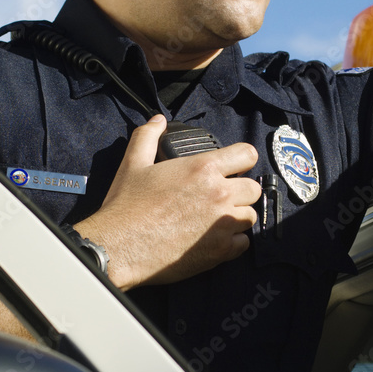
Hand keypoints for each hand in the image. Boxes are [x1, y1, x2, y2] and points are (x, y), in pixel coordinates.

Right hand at [75, 115, 260, 288]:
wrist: (119, 246)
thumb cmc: (126, 206)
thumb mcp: (133, 163)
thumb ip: (148, 136)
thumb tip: (158, 121)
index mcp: (203, 168)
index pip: (247, 154)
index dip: (242, 160)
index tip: (234, 168)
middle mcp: (219, 194)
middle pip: (253, 189)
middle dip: (241, 192)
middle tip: (222, 198)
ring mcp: (222, 224)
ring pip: (249, 217)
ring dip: (237, 217)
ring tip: (217, 220)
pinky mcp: (219, 250)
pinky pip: (243, 243)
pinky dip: (233, 242)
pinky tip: (214, 239)